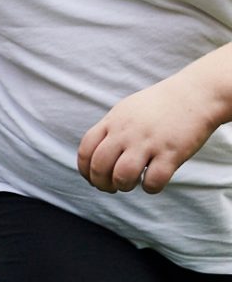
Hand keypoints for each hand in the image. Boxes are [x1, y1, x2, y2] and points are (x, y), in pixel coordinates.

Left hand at [77, 73, 218, 193]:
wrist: (197, 93)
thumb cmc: (160, 105)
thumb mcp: (126, 110)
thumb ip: (109, 130)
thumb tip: (94, 156)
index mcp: (113, 122)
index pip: (85, 150)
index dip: (85, 170)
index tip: (93, 178)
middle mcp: (127, 132)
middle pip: (100, 166)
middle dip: (102, 183)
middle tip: (112, 187)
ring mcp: (148, 142)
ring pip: (123, 175)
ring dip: (124, 186)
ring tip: (131, 183)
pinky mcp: (172, 152)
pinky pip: (153, 181)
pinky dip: (150, 188)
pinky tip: (153, 182)